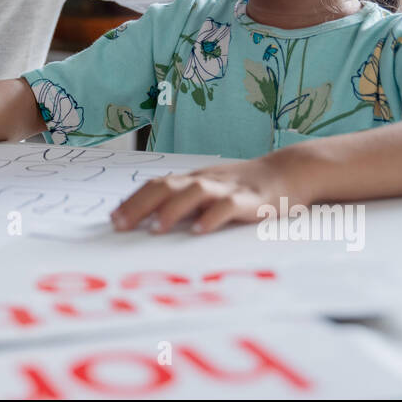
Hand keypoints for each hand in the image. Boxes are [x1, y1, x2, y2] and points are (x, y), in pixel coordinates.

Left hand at [111, 156, 299, 234]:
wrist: (289, 171)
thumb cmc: (244, 186)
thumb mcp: (211, 189)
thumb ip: (184, 201)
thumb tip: (149, 220)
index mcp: (193, 179)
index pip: (156, 186)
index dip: (133, 201)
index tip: (112, 219)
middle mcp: (206, 180)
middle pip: (167, 187)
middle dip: (140, 206)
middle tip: (120, 225)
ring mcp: (228, 189)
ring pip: (195, 192)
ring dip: (173, 210)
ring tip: (156, 228)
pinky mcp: (250, 201)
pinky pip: (229, 207)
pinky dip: (213, 217)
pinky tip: (200, 231)